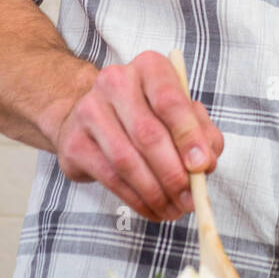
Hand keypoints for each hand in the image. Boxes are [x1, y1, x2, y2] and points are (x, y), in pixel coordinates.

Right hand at [49, 51, 224, 222]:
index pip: (170, 100)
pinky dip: (135, 199)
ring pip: (127, 161)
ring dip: (155, 192)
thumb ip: (201, 133)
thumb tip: (204, 163)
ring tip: (174, 210)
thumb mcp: (181, 112)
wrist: (92, 115)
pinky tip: (152, 208)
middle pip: (148, 134)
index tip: (203, 166)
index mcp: (149, 67)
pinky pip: (110, 178)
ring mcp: (89, 110)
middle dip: (173, 174)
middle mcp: (116, 81)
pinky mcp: (74, 143)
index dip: (188, 136)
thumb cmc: (148, 113)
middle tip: (191, 200)